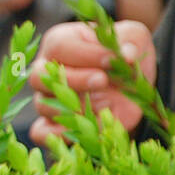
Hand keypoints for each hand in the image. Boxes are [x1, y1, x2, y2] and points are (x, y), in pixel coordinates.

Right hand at [28, 20, 155, 143]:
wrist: (129, 86)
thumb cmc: (123, 56)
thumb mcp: (134, 38)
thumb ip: (131, 39)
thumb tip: (127, 54)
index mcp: (59, 43)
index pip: (59, 46)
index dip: (85, 54)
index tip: (113, 59)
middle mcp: (45, 71)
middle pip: (40, 76)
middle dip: (75, 80)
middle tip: (103, 81)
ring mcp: (45, 99)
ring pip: (43, 106)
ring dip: (75, 108)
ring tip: (104, 106)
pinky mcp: (52, 124)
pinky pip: (42, 133)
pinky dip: (59, 136)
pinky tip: (85, 133)